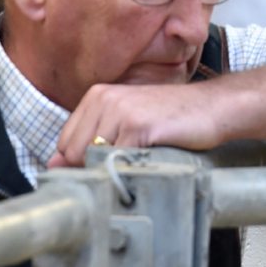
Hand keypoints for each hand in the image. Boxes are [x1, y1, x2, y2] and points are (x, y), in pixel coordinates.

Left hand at [48, 81, 221, 168]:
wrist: (212, 108)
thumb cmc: (170, 119)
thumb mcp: (126, 123)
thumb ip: (90, 140)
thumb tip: (53, 165)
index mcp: (96, 96)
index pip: (65, 144)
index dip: (82, 163)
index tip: (107, 165)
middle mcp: (104, 98)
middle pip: (75, 154)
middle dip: (95, 169)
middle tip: (127, 165)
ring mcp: (120, 111)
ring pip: (93, 160)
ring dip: (114, 170)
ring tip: (141, 161)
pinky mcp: (138, 126)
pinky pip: (116, 161)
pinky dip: (129, 170)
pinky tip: (149, 161)